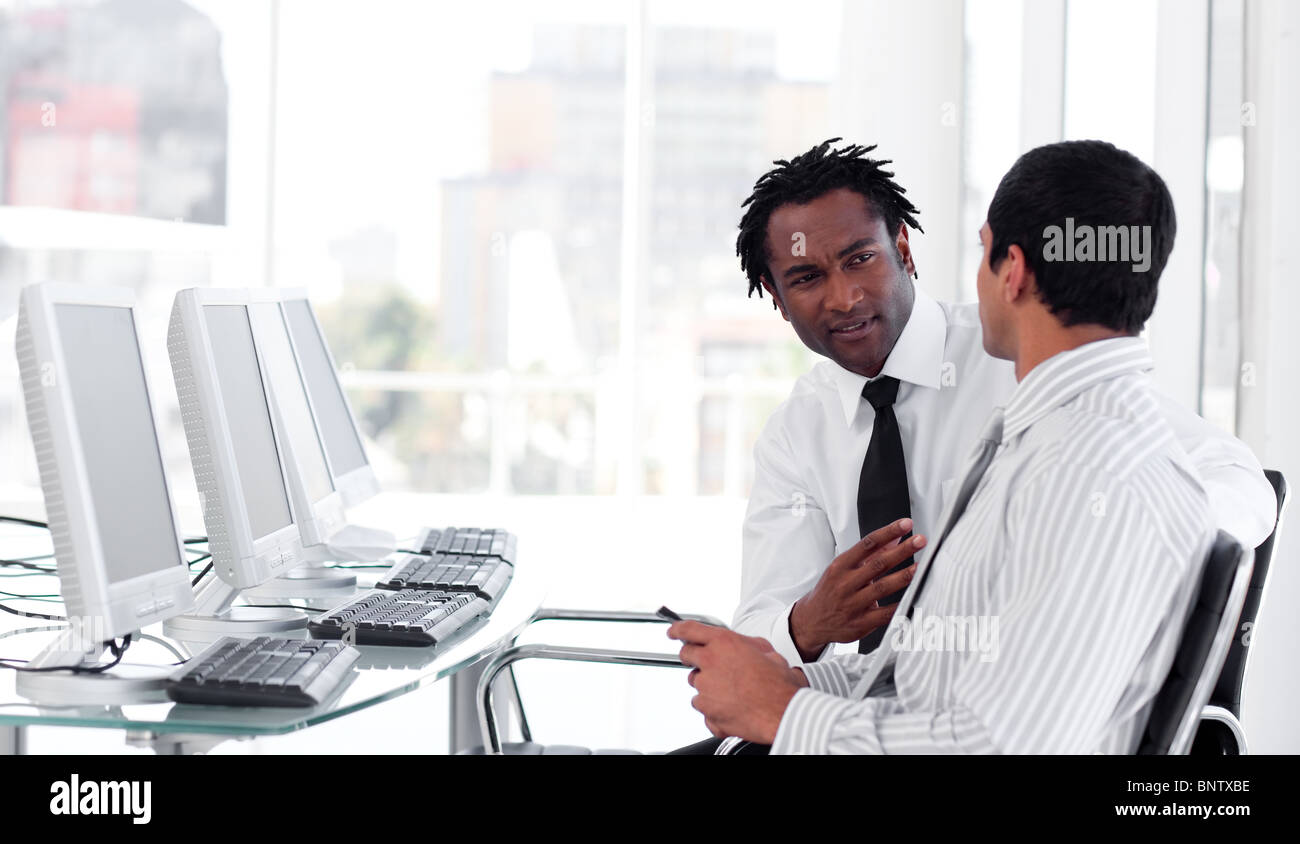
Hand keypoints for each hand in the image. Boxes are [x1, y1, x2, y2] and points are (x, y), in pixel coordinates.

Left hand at [668, 621, 805, 744]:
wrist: (783, 712)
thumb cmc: (778, 684)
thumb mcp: (766, 651)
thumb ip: (744, 644)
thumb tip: (740, 645)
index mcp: (723, 643)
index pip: (689, 629)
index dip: (678, 629)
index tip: (673, 631)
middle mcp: (710, 663)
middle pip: (687, 655)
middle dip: (694, 658)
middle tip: (710, 665)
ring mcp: (705, 688)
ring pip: (696, 683)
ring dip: (708, 685)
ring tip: (733, 691)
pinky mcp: (706, 710)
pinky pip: (703, 706)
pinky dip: (714, 707)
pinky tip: (733, 706)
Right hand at [789, 518, 925, 660]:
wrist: (812, 620)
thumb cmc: (831, 590)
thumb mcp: (844, 568)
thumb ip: (871, 553)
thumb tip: (894, 537)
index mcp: (841, 566)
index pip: (867, 544)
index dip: (888, 532)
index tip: (905, 524)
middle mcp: (845, 583)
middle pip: (878, 564)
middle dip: (902, 551)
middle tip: (919, 541)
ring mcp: (852, 604)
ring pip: (882, 587)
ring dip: (903, 576)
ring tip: (919, 567)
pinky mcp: (859, 623)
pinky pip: (884, 614)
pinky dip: (899, 606)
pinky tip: (912, 598)